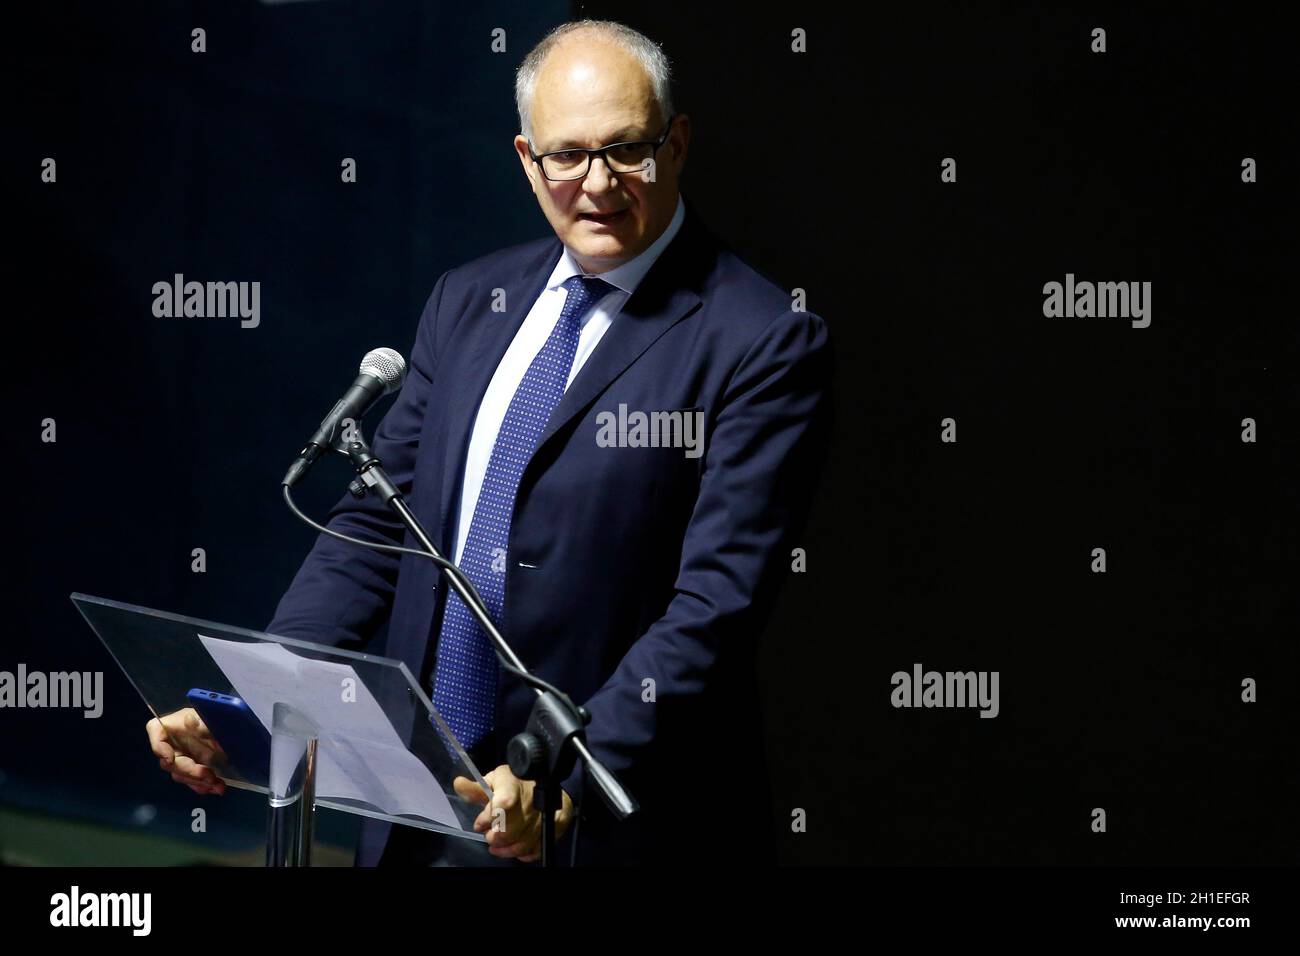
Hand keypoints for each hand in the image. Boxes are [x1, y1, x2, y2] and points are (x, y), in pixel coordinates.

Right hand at [147, 707, 226, 795]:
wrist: (237, 728)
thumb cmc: (222, 718)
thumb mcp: (214, 719)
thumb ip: (202, 722)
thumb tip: (190, 721)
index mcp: (176, 723)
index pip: (155, 730)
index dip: (159, 746)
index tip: (171, 759)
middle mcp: (175, 741)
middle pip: (169, 761)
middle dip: (189, 772)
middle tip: (210, 777)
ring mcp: (183, 755)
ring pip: (180, 774)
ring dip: (198, 782)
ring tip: (218, 785)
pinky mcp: (192, 766)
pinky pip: (191, 780)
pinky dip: (202, 786)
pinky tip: (216, 787)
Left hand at [453, 764, 573, 861]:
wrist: (548, 782)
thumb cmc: (516, 782)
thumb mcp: (495, 780)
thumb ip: (476, 788)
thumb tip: (458, 784)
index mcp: (514, 782)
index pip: (503, 803)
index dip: (489, 817)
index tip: (481, 822)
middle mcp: (532, 799)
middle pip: (509, 830)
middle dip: (494, 837)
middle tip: (490, 834)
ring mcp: (546, 814)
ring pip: (522, 844)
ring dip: (505, 849)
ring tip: (497, 845)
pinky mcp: (556, 825)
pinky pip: (536, 849)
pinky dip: (523, 853)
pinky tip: (514, 847)